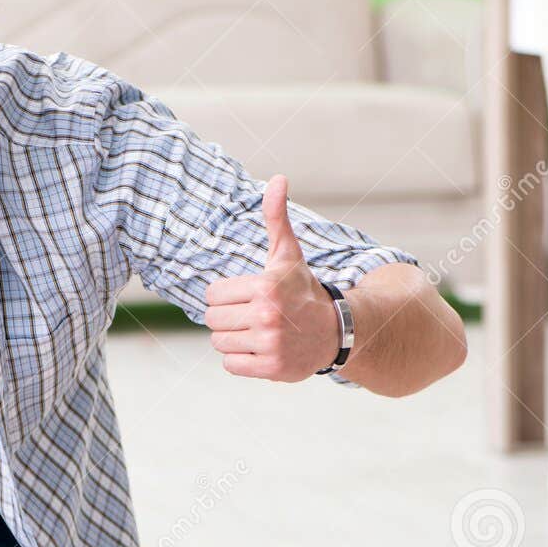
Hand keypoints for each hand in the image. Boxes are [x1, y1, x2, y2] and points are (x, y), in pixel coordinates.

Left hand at [203, 174, 339, 380]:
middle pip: (211, 319)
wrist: (336, 330)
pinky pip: (230, 365)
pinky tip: (260, 349)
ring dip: (233, 339)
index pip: (212, 294)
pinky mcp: (271, 368)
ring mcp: (270, 344)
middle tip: (250, 315)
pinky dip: (240, 360)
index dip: (225, 295)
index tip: (247, 296)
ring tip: (256, 332)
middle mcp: (267, 316)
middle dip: (227, 318)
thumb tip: (277, 178)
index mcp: (265, 286)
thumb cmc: (303, 290)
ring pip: (219, 343)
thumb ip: (276, 217)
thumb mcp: (288, 254)